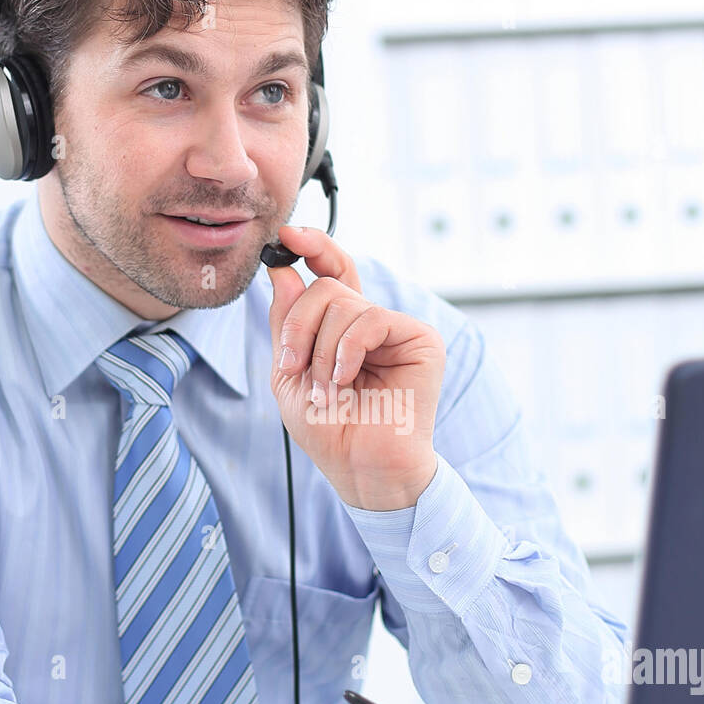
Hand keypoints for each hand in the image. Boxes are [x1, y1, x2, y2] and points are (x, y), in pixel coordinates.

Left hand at [267, 225, 445, 510]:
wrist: (360, 467)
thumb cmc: (329, 430)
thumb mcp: (289, 373)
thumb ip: (286, 322)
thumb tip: (284, 271)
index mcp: (343, 327)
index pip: (330, 272)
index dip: (312, 248)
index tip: (286, 236)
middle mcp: (372, 323)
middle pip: (324, 288)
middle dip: (298, 329)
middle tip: (294, 369)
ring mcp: (397, 329)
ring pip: (342, 303)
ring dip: (320, 352)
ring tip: (327, 391)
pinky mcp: (420, 340)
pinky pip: (370, 319)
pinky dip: (347, 350)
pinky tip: (347, 379)